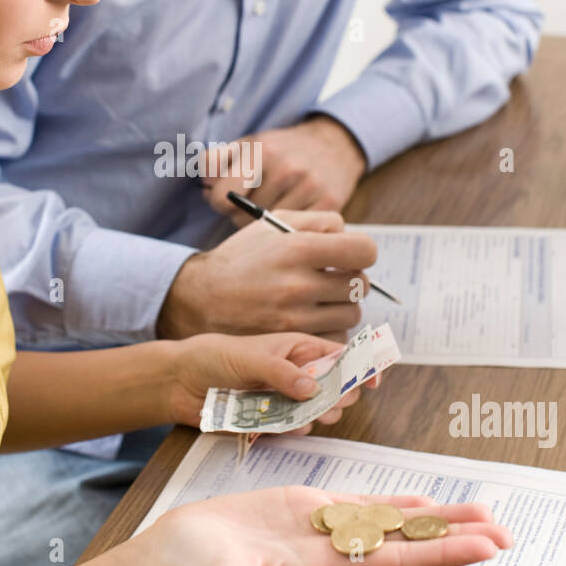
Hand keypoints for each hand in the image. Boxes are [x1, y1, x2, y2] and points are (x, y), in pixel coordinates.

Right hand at [144, 488, 512, 565]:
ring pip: (390, 522)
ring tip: (479, 513)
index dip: (441, 555)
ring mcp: (324, 531)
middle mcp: (334, 552)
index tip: (485, 549)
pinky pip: (360, 505)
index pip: (396, 562)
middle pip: (406, 543)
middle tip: (504, 531)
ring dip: (434, 519)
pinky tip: (420, 502)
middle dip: (455, 537)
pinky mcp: (307, 510)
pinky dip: (393, 503)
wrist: (177, 552)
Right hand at [157, 209, 376, 340]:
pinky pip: (335, 339)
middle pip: (362, 286)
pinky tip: (312, 320)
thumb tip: (348, 234)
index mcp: (298, 249)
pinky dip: (330, 330)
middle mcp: (299, 285)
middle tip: (331, 279)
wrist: (201, 299)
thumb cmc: (241, 258)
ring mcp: (296, 320)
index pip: (364, 252)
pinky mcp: (291, 344)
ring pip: (352, 315)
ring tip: (319, 299)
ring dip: (342, 307)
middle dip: (351, 280)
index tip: (351, 256)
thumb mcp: (272, 225)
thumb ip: (317, 221)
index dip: (362, 252)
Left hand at [166, 331, 382, 429]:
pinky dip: (295, 430)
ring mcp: (288, 398)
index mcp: (300, 348)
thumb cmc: (214, 357)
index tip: (373, 381)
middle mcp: (300, 373)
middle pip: (339, 388)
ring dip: (317, 416)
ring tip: (301, 413)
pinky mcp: (275, 420)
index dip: (363, 366)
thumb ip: (281, 372)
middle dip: (338, 397)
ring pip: (322, 412)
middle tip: (324, 401)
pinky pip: (297, 429)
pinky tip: (284, 425)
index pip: (343, 355)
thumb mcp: (249, 358)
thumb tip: (313, 389)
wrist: (181, 382)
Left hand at [200, 116, 366, 222]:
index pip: (223, 196)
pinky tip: (292, 217)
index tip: (227, 199)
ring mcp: (310, 187)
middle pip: (243, 218)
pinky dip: (290, 230)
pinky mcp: (329, 206)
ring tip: (272, 210)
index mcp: (261, 151)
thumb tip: (205, 185)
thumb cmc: (282, 150)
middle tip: (253, 205)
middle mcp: (287, 168)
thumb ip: (216, 161)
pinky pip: (295, 232)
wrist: (336, 145)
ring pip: (268, 229)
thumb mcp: (248, 145)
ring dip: (265, 227)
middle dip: (242, 215)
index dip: (219, 202)